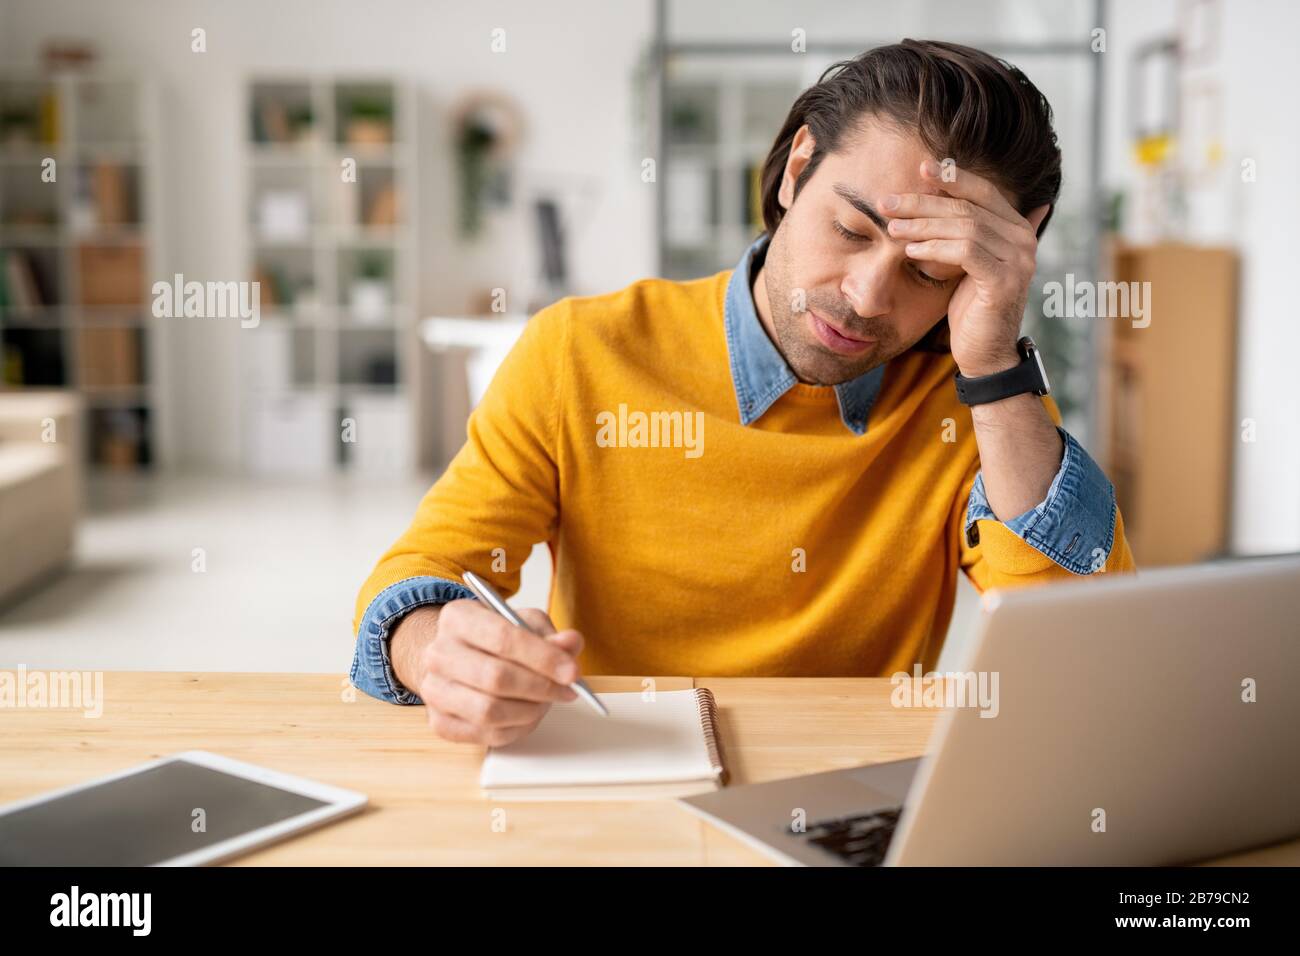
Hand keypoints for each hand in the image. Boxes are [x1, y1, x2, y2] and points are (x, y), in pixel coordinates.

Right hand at [390, 599, 583, 745]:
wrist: (458, 659)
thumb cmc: (495, 640)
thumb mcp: (524, 623)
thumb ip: (550, 635)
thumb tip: (570, 644)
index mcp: (458, 618)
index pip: (503, 638)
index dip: (543, 658)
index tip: (572, 671)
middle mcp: (438, 653)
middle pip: (495, 678)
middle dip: (541, 687)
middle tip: (567, 690)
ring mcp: (434, 690)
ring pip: (489, 711)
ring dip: (530, 710)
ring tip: (547, 702)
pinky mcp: (440, 722)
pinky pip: (486, 735)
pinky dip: (517, 729)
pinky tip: (528, 715)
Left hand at [885, 160, 1049, 376]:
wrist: (985, 354)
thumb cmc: (972, 308)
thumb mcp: (968, 264)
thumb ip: (968, 234)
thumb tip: (962, 203)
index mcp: (1017, 229)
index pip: (984, 192)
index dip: (953, 178)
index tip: (920, 169)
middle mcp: (1023, 240)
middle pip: (968, 207)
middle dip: (924, 202)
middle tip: (888, 202)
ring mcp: (1018, 260)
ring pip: (965, 227)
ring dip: (923, 226)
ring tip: (893, 229)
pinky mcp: (1003, 281)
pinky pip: (964, 252)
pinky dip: (935, 248)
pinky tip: (911, 251)